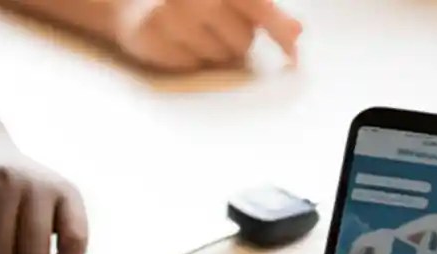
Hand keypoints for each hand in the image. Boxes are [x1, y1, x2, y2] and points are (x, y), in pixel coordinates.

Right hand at [111, 0, 300, 71]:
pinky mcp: (150, 37)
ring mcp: (168, 14)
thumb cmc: (197, 3)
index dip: (280, 31)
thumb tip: (297, 31)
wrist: (139, 3)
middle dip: (239, 41)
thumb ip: (267, 11)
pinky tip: (180, 42)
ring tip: (198, 34)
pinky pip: (192, 66)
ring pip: (219, 58)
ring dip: (216, 53)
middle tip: (221, 28)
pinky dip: (192, 60)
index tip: (294, 56)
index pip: (259, 5)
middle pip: (242, 41)